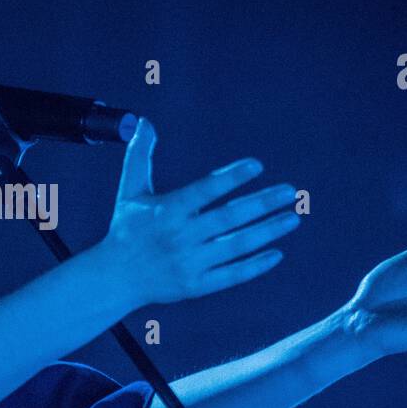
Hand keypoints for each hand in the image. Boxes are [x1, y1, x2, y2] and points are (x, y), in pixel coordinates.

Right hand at [96, 118, 300, 307]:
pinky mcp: (196, 285)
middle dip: (263, 203)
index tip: (257, 165)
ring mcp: (190, 263)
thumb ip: (139, 156)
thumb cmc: (126, 230)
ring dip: (268, 231)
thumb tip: (143, 122)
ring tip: (291, 218)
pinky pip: (232, 275)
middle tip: (289, 192)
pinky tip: (276, 253)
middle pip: (229, 217)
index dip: (232, 177)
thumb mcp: (129, 191)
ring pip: (237, 245)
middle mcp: (180, 236)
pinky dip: (255, 265)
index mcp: (166, 211)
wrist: (115, 277)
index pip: (205, 190)